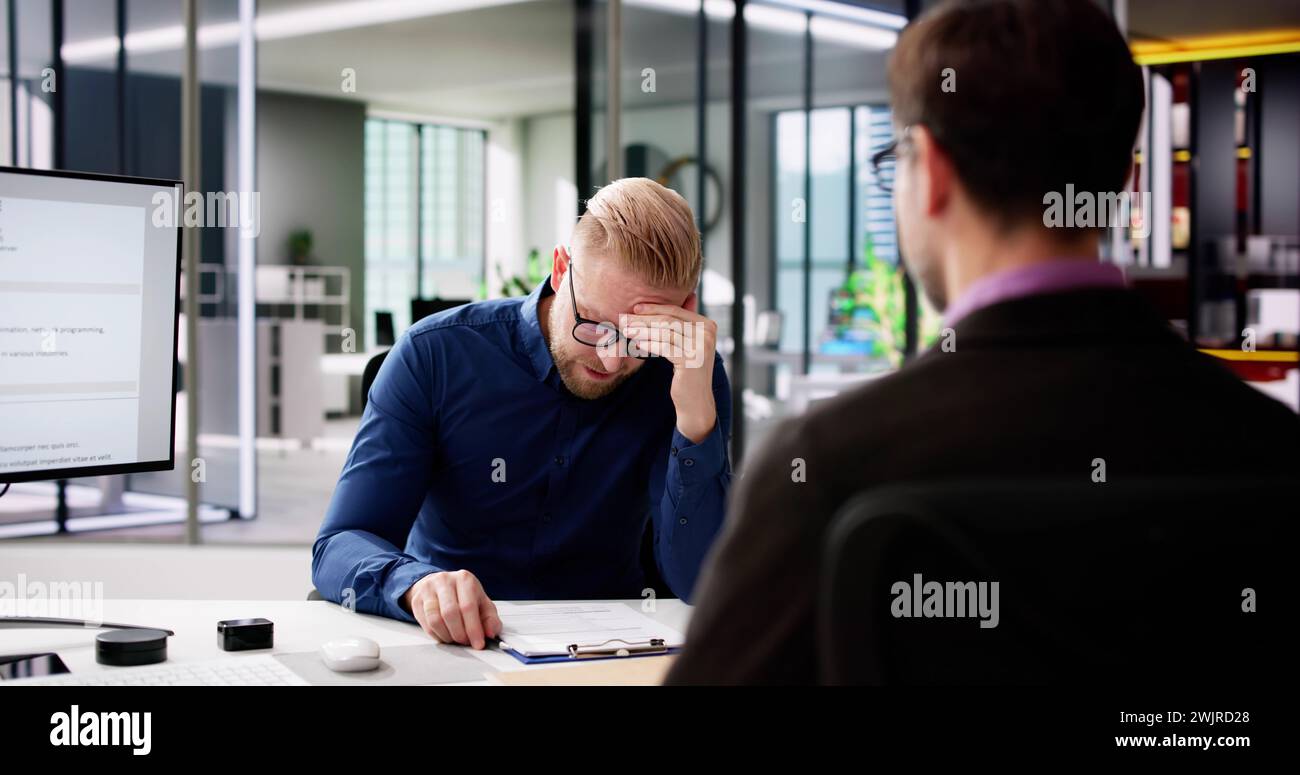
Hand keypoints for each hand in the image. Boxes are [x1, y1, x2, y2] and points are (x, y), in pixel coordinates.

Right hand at [402, 569, 500, 648]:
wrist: (440, 586)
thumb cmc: (464, 596)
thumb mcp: (482, 603)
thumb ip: (490, 619)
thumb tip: (491, 633)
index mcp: (464, 579)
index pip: (468, 606)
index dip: (473, 629)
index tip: (478, 643)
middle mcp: (445, 580)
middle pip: (450, 613)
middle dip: (460, 634)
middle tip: (465, 642)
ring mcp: (428, 589)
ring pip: (435, 620)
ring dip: (447, 636)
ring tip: (455, 639)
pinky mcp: (417, 600)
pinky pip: (426, 624)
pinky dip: (437, 635)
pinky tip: (445, 635)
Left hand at [622, 302, 717, 443]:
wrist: (696, 400)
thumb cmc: (687, 371)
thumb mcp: (686, 345)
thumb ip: (678, 326)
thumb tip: (654, 309)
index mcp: (707, 325)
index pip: (676, 311)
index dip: (654, 308)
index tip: (635, 308)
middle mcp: (707, 333)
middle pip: (669, 320)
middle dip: (644, 319)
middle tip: (624, 319)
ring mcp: (701, 347)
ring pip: (665, 333)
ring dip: (642, 331)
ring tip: (626, 331)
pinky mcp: (692, 360)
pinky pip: (665, 347)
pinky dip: (649, 344)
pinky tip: (637, 344)